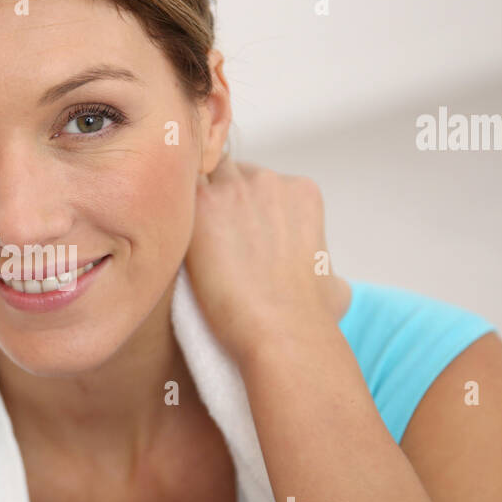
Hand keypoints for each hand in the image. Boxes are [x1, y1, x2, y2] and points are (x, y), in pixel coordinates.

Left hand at [184, 157, 350, 362]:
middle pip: (229, 171)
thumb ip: (326, 268)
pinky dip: (169, 208)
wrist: (283, 330)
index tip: (233, 233)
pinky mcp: (201, 205)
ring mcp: (235, 188)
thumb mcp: (335, 285)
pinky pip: (176, 190)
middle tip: (205, 236)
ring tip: (180, 239)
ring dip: (191, 202)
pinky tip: (166, 238)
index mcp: (302, 192)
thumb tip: (327, 281)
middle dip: (217, 197)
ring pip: (200, 176)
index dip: (242, 204)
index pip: (259, 180)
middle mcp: (269, 181)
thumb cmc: (310, 317)